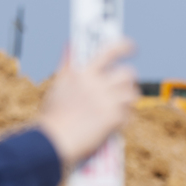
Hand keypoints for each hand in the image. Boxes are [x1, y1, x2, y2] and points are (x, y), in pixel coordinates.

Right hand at [37, 39, 137, 168]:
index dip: (124, 46)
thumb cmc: (53, 115)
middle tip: (124, 86)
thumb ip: (67, 63)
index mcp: (82, 73)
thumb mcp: (58, 84)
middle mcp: (96, 84)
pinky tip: (117, 123)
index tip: (132, 47)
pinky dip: (125, 119)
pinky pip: (129, 115)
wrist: (53, 142)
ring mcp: (106, 101)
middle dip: (128, 80)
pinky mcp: (113, 119)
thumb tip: (71, 43)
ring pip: (131, 95)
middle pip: (127, 74)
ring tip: (122, 106)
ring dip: (128, 100)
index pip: (110, 50)